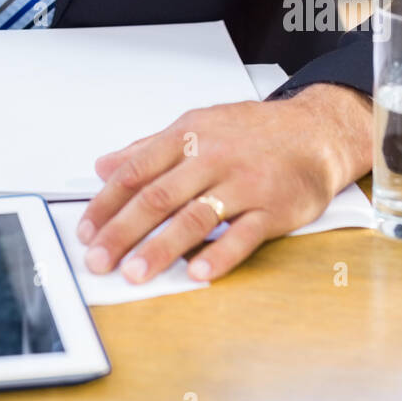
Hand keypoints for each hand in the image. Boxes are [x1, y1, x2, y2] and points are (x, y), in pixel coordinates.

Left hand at [77, 83, 371, 284]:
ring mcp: (243, 183)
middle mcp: (212, 157)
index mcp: (188, 135)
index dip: (107, 203)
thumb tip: (104, 165)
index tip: (87, 230)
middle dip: (123, 231)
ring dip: (161, 248)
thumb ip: (148, 149)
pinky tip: (198, 272)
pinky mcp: (273, 208)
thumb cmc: (252, 133)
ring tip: (135, 273)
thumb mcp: (196, 127)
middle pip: (158, 196)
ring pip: (195, 217)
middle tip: (99, 259)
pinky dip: (220, 254)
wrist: (314, 132)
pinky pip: (243, 235)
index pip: (136, 170)